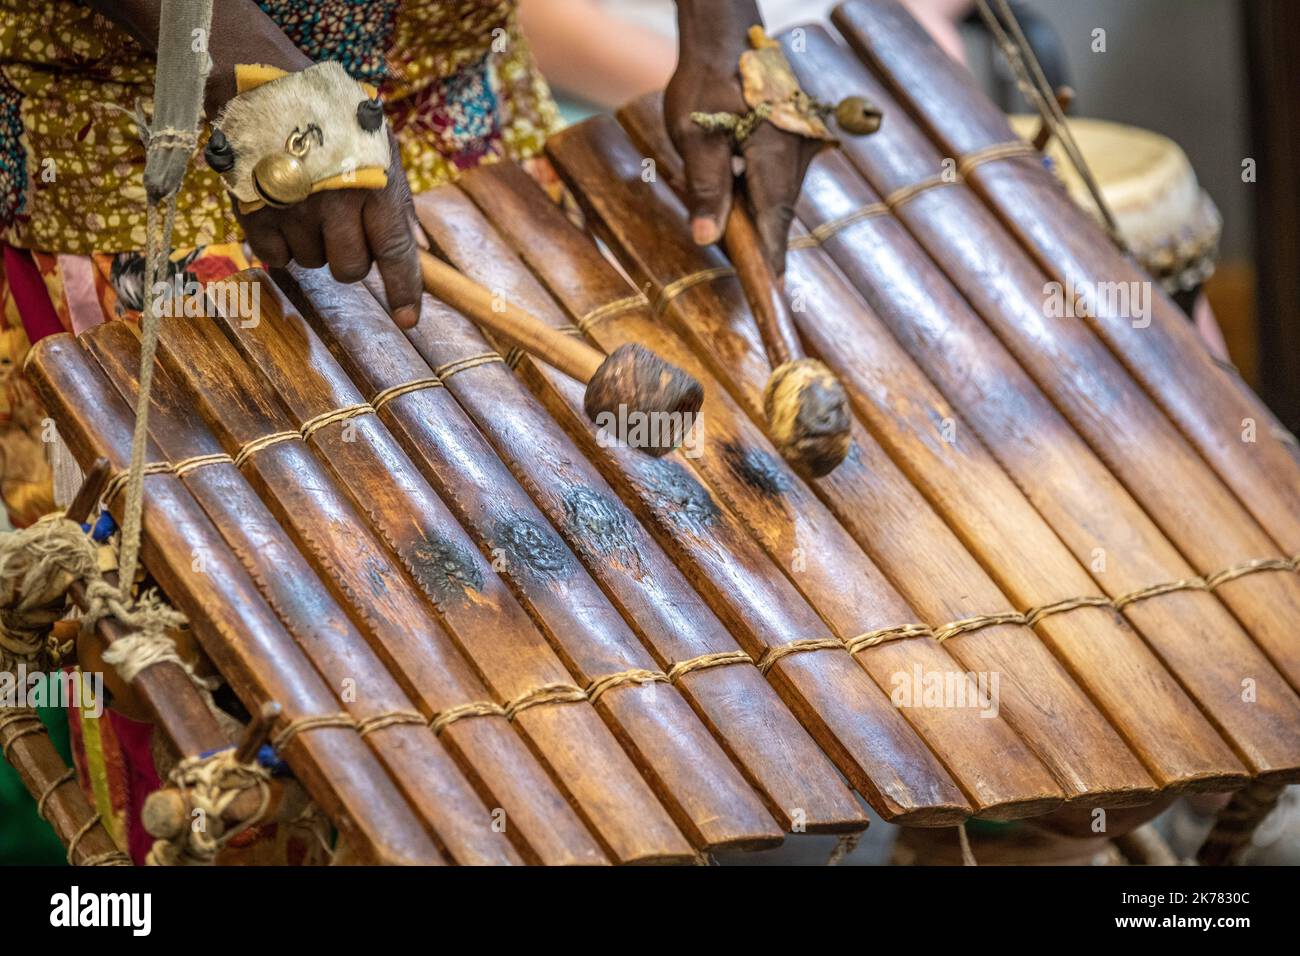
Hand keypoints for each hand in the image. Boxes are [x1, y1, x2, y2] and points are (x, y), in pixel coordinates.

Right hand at [234, 131, 422, 328]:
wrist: (268, 82)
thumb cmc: (334, 120)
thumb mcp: (379, 149)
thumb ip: (395, 201)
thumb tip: (412, 249)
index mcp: (375, 184)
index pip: (395, 251)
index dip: (403, 290)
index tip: (407, 320)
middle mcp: (336, 200)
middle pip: (351, 269)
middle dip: (350, 258)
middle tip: (340, 226)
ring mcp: (294, 207)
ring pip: (312, 264)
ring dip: (313, 245)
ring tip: (308, 204)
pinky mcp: (254, 209)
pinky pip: (276, 258)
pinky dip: (280, 244)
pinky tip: (281, 210)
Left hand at [665, 0, 820, 276]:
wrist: (725, 39)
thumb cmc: (707, 82)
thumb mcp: (695, 137)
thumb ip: (705, 188)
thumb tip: (708, 236)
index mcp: (775, 154)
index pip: (775, 219)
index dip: (771, 254)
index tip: (772, 285)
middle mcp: (796, 151)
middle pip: (780, 209)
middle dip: (764, 238)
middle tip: (753, 269)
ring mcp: (798, 143)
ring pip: (781, 193)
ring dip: (761, 215)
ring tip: (742, 235)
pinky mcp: (792, 137)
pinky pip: (780, 176)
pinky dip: (763, 193)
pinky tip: (743, 195)